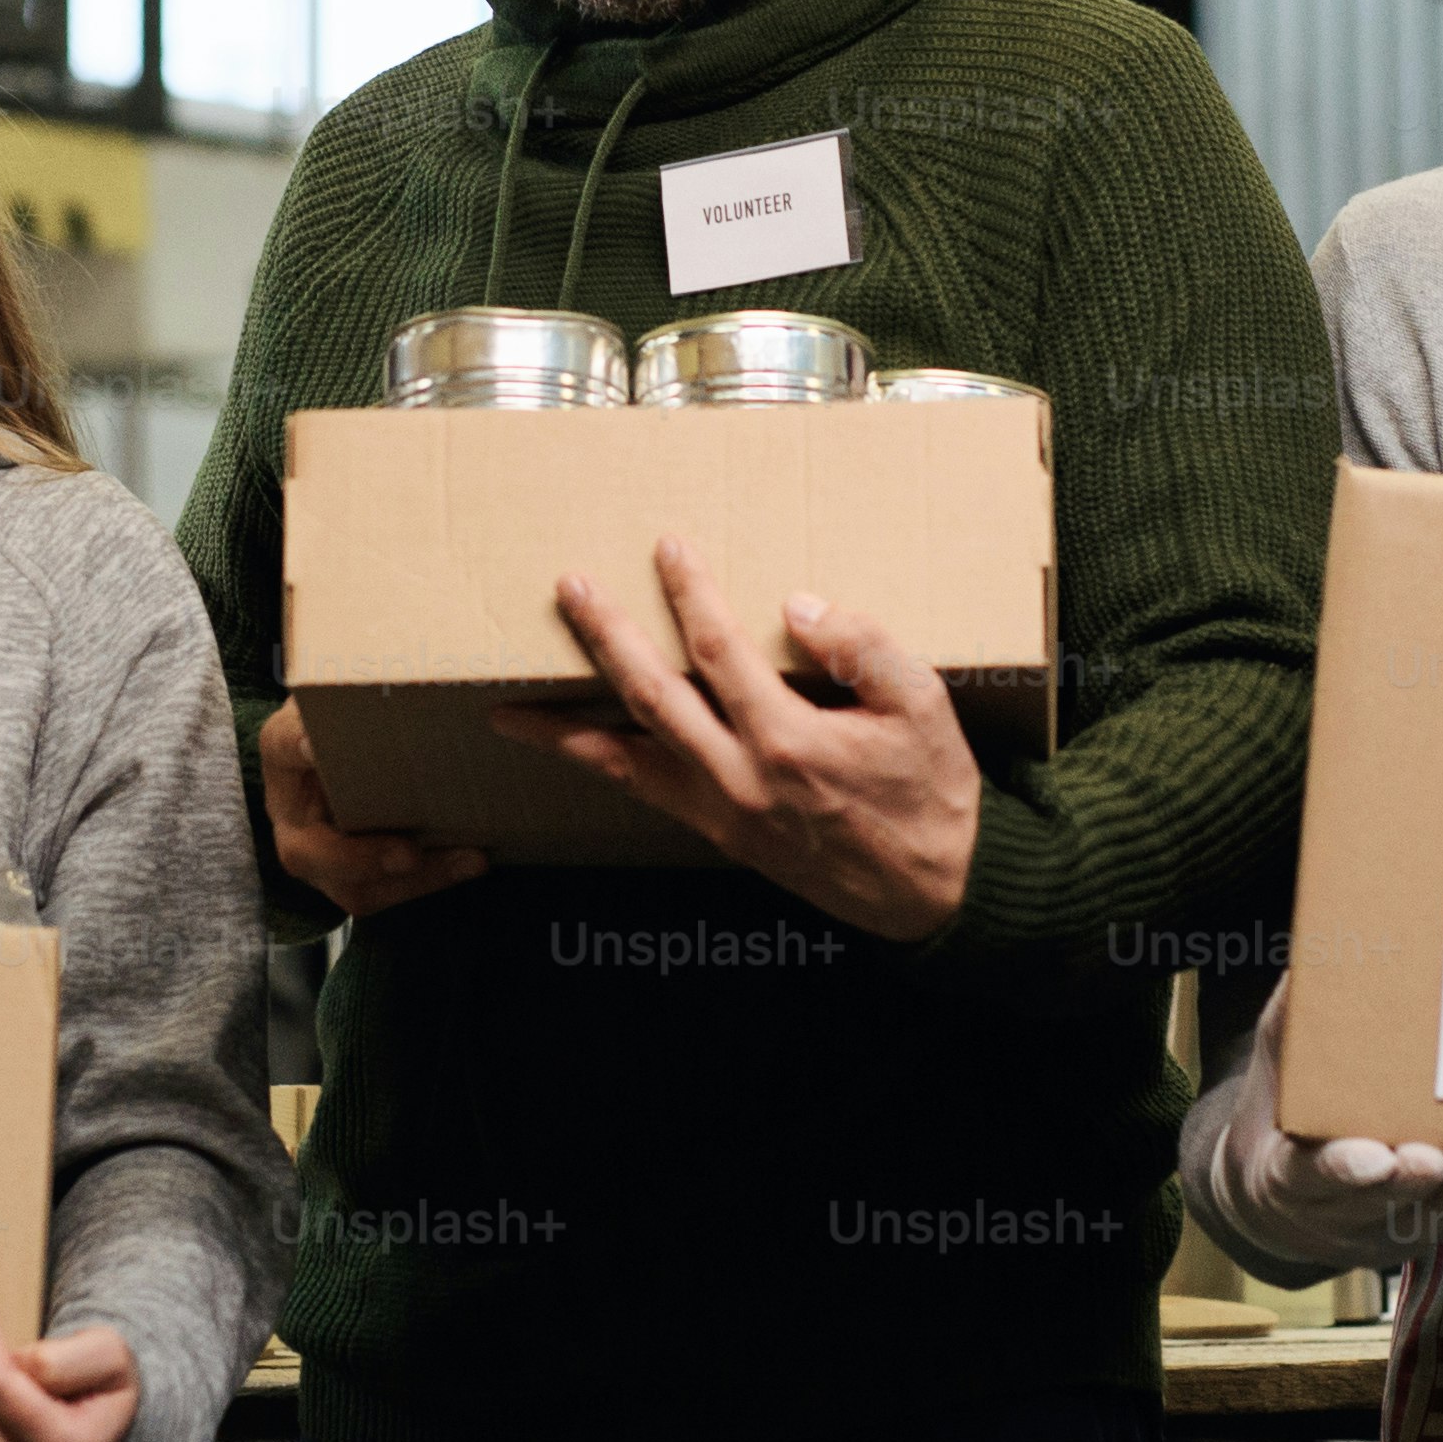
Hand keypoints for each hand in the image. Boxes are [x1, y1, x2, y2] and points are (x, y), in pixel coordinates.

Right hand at [263, 701, 487, 917]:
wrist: (359, 750)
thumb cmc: (355, 718)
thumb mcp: (348, 695)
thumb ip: (357, 692)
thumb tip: (373, 690)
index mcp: (283, 752)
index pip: (282, 744)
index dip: (297, 747)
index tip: (316, 745)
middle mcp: (290, 811)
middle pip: (309, 852)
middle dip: (362, 859)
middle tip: (408, 854)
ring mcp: (316, 854)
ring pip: (352, 888)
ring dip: (414, 881)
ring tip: (469, 859)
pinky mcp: (350, 878)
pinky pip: (383, 894)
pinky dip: (430, 881)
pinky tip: (471, 861)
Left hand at [502, 538, 978, 938]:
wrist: (932, 894)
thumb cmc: (930, 793)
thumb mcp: (925, 707)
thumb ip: (865, 647)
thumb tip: (798, 606)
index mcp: (789, 739)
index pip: (719, 649)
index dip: (689, 593)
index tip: (666, 547)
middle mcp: (739, 778)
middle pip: (650, 697)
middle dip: (604, 639)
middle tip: (568, 590)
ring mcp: (721, 812)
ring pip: (625, 762)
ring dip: (565, 730)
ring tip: (509, 710)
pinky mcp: (719, 834)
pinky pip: (645, 794)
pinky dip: (601, 769)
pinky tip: (574, 752)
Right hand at [1187, 979, 1442, 1274]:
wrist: (1280, 1204)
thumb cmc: (1284, 1115)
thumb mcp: (1277, 1064)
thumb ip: (1296, 1017)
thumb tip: (1330, 937)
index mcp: (1285, 1176)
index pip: (1308, 1176)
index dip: (1342, 1169)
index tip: (1374, 1156)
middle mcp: (1335, 1215)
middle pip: (1378, 1205)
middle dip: (1410, 1182)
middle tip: (1435, 1156)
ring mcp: (1384, 1233)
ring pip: (1431, 1221)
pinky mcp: (1426, 1237)